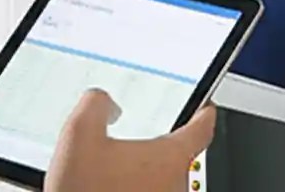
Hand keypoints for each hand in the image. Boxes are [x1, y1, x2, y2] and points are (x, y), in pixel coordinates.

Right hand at [46, 89, 216, 191]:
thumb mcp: (78, 133)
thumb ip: (95, 104)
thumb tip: (106, 103)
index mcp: (167, 157)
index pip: (201, 130)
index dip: (204, 114)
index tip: (206, 108)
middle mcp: (175, 185)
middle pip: (178, 156)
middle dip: (157, 147)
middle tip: (130, 144)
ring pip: (163, 180)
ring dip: (144, 172)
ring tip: (110, 173)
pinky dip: (138, 188)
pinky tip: (110, 189)